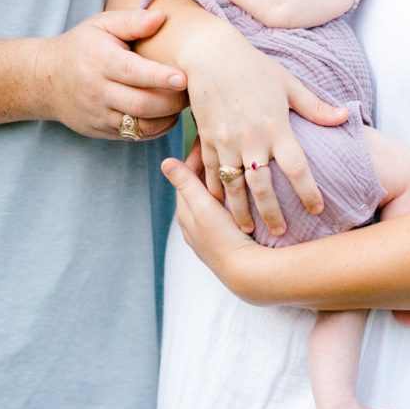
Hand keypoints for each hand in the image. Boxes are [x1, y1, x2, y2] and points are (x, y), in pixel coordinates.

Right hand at [38, 8, 186, 138]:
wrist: (46, 79)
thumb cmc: (82, 46)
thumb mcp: (101, 24)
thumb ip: (132, 21)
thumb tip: (162, 18)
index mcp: (100, 61)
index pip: (133, 72)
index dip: (160, 77)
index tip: (184, 78)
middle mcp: (98, 91)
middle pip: (141, 104)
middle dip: (172, 101)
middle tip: (194, 91)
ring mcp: (99, 115)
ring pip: (140, 126)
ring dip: (168, 118)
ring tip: (184, 103)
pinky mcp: (102, 131)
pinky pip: (136, 136)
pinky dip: (157, 128)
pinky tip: (168, 115)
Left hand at [163, 154, 263, 295]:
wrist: (245, 272)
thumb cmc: (222, 237)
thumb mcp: (202, 207)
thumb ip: (186, 183)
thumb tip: (165, 161)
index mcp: (185, 212)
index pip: (187, 175)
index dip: (197, 154)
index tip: (208, 136)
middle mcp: (193, 223)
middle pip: (198, 185)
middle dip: (207, 166)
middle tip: (221, 144)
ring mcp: (208, 232)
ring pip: (210, 198)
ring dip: (217, 181)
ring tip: (232, 163)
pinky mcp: (224, 239)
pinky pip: (222, 210)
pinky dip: (226, 196)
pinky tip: (239, 191)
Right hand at [181, 20, 347, 236]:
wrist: (210, 54)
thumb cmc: (253, 66)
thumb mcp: (288, 83)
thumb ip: (315, 106)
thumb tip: (344, 118)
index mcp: (276, 126)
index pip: (297, 169)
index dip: (308, 193)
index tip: (317, 210)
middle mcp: (251, 139)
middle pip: (263, 188)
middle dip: (272, 214)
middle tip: (281, 233)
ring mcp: (226, 142)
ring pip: (234, 187)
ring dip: (241, 212)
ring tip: (249, 230)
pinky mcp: (207, 140)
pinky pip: (211, 174)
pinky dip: (216, 193)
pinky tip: (220, 207)